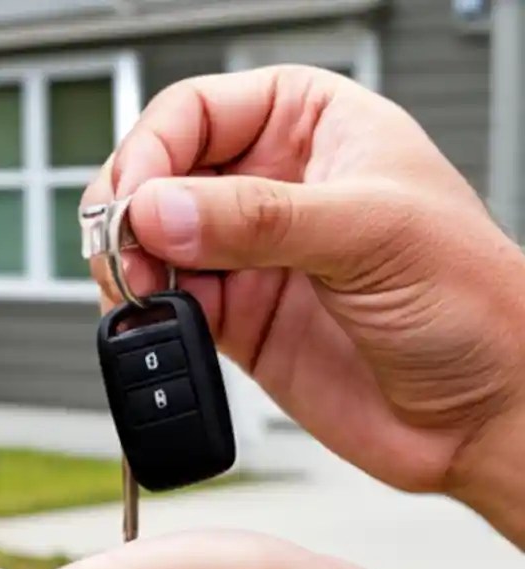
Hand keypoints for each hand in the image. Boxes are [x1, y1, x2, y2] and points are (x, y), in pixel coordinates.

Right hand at [85, 66, 524, 536]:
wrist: (485, 415)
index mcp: (313, 126)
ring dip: (130, 261)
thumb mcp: (373, 233)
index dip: (157, 147)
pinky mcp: (234, 317)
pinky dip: (145, 312)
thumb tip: (162, 209)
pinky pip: (165, 302)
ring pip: (151, 239)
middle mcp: (272, 185)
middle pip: (160, 172)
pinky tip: (159, 318)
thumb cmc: (477, 302)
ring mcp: (249, 254)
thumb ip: (260, 218)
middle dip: (131, 206)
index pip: (200, 110)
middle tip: (126, 245)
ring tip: (141, 284)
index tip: (140, 195)